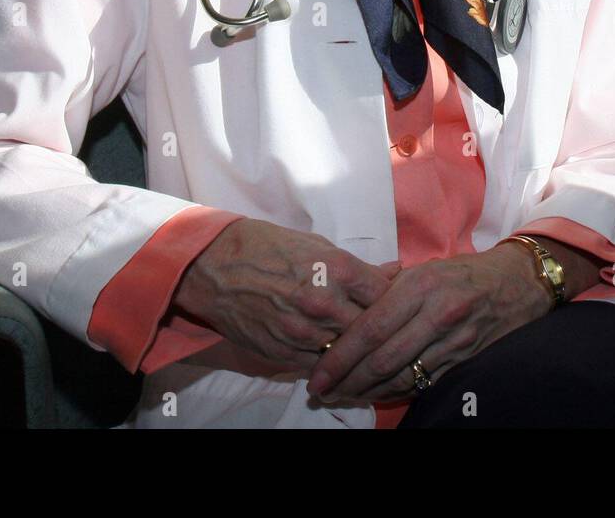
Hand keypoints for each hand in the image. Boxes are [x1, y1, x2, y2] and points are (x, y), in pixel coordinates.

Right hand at [172, 218, 401, 379]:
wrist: (218, 267)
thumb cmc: (271, 248)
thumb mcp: (319, 247)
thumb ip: (359, 267)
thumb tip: (395, 271)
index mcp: (337, 269)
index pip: (385, 294)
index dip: (393, 299)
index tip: (395, 301)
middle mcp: (324, 303)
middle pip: (371, 327)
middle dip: (381, 328)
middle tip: (387, 329)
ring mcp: (304, 332)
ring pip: (348, 352)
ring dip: (357, 351)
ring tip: (367, 348)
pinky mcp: (285, 353)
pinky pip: (321, 367)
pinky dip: (332, 364)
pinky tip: (339, 360)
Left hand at [305, 243, 553, 405]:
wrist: (515, 283)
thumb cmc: (460, 272)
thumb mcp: (422, 269)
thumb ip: (386, 289)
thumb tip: (344, 309)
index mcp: (420, 286)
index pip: (371, 327)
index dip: (341, 355)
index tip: (317, 373)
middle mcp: (436, 313)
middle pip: (382, 358)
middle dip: (346, 380)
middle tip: (321, 392)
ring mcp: (453, 340)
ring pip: (402, 376)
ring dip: (366, 391)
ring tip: (341, 396)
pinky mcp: (463, 359)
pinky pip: (422, 382)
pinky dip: (395, 391)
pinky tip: (375, 393)